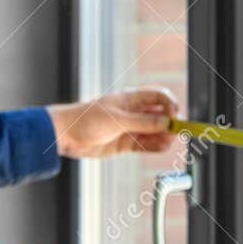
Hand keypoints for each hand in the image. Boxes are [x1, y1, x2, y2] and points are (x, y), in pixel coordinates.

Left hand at [45, 88, 181, 158]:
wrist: (66, 135)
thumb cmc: (86, 119)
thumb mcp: (117, 120)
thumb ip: (143, 122)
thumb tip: (166, 122)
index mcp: (132, 99)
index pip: (159, 96)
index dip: (170, 104)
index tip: (175, 115)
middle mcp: (134, 113)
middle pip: (160, 115)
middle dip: (170, 122)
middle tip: (176, 131)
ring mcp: (131, 128)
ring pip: (155, 132)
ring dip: (164, 136)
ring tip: (167, 142)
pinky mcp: (126, 144)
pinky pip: (146, 145)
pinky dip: (156, 147)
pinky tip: (162, 147)